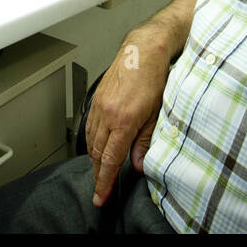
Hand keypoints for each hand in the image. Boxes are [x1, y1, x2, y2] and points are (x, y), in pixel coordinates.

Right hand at [86, 34, 172, 206]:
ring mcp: (99, 106)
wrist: (142, 51)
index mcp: (123, 120)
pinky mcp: (96, 99)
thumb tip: (138, 165)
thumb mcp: (156, 114)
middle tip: (100, 190)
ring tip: (99, 172)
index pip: (109, 159)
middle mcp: (107, 114)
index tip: (100, 195)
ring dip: (93, 158)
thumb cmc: (154, 78)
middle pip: (97, 153)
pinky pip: (89, 126)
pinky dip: (91, 141)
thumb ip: (144, 142)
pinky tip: (96, 146)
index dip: (104, 181)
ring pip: (91, 140)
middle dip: (98, 174)